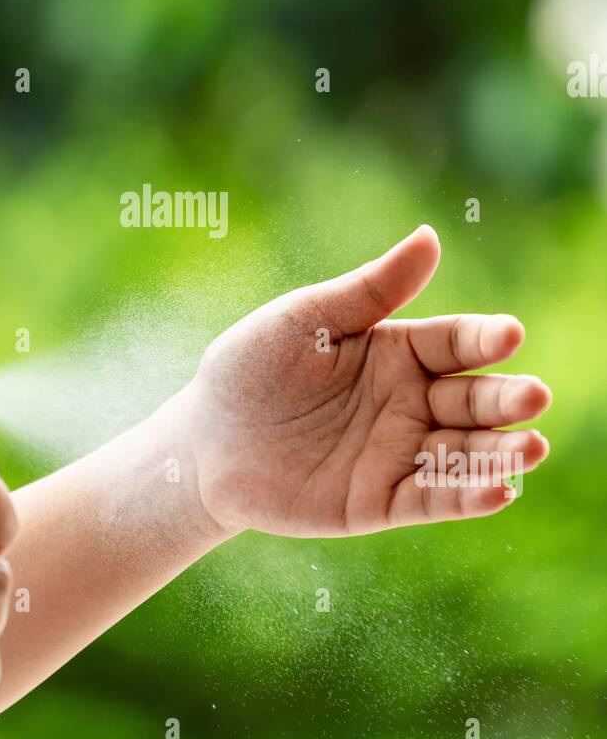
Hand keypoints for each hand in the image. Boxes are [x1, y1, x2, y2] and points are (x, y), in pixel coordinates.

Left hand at [186, 226, 550, 536]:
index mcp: (397, 351)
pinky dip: (465, 497)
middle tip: (534, 396)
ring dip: (501, 452)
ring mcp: (398, 453)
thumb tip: (430, 237)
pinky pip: (431, 500)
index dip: (485, 339)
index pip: (455, 343)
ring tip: (530, 447)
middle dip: (506, 399)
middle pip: (473, 399)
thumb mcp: (306, 318)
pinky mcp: (380, 501)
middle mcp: (409, 402)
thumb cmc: (251, 368)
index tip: (510, 334)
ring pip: (464, 453)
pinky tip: (497, 492)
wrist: (204, 441)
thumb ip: (369, 289)